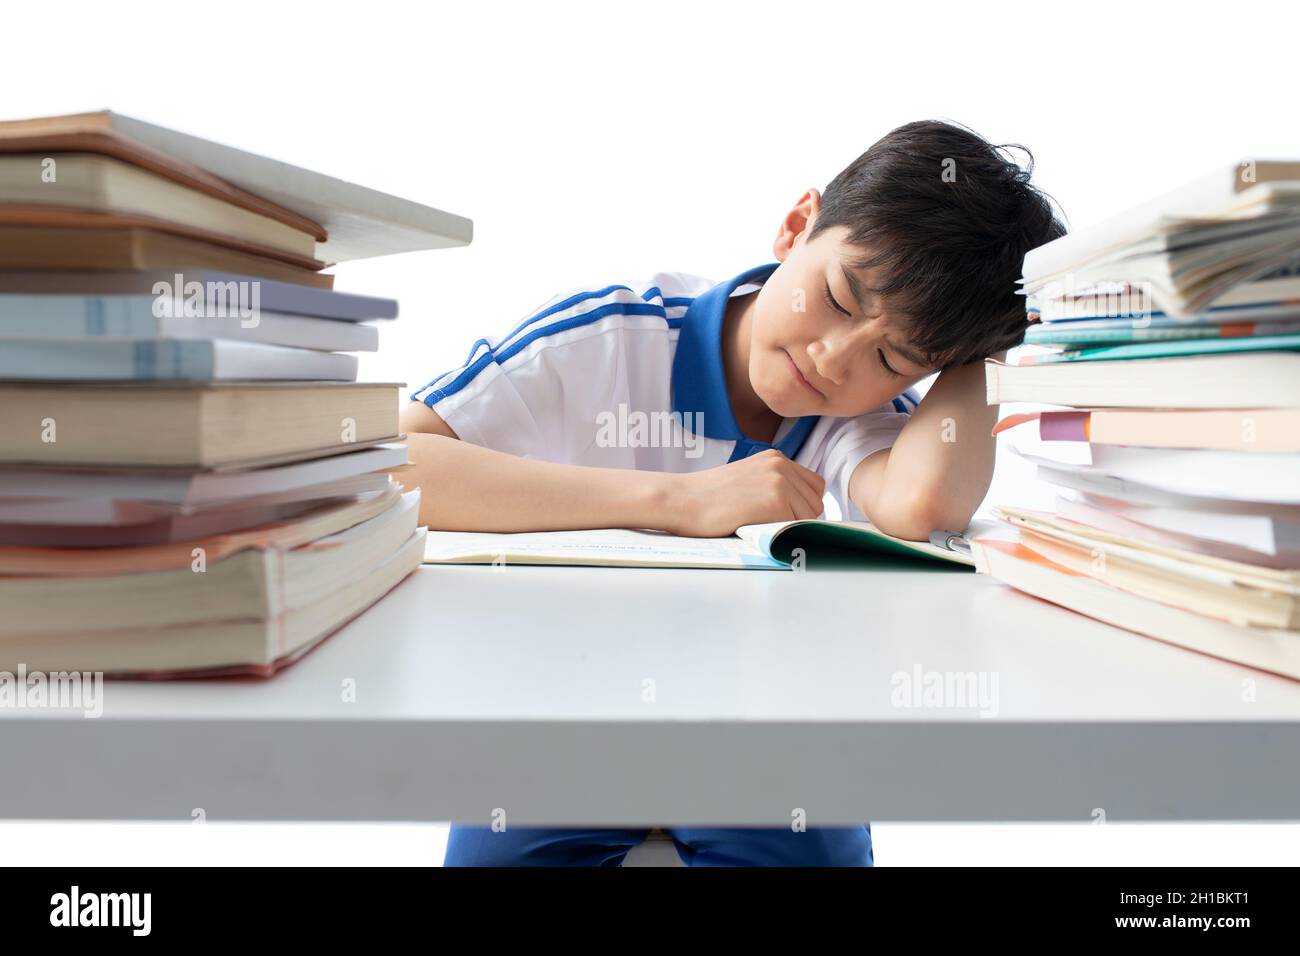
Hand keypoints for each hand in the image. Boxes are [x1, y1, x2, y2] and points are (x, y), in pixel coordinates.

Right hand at [665, 449, 826, 536]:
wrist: (682, 499)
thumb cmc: (708, 497)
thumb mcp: (747, 478)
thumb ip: (774, 485)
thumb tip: (801, 509)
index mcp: (776, 458)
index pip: (815, 486)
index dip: (803, 505)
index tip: (783, 516)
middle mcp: (781, 465)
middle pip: (815, 504)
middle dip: (798, 519)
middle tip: (767, 524)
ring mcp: (779, 482)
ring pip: (809, 518)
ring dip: (789, 528)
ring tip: (758, 524)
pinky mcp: (774, 501)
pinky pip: (795, 528)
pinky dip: (780, 535)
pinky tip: (755, 528)